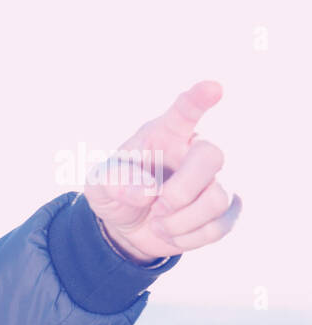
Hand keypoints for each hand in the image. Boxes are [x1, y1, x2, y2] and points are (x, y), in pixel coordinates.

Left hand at [85, 80, 242, 262]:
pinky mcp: (226, 209)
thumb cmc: (117, 189)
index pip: (185, 111)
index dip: (199, 99)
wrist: (128, 224)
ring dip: (180, 221)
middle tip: (157, 206)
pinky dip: (189, 238)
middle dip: (181, 190)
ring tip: (158, 222)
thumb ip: (113, 180)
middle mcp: (195, 150)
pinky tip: (172, 233)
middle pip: (212, 156)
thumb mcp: (99, 183)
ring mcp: (216, 179)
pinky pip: (220, 226)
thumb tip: (148, 191)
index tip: (213, 87)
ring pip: (218, 198)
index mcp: (165, 134)